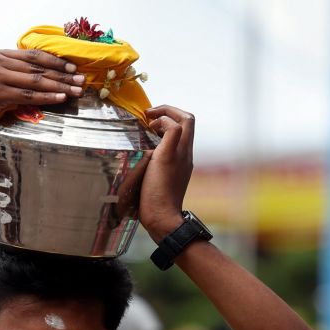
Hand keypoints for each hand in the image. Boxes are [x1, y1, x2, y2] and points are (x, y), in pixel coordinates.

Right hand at [0, 50, 83, 138]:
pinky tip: (61, 98)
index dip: (56, 61)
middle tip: (81, 80)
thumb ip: (11, 75)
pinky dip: (47, 96)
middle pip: (38, 66)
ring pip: (36, 80)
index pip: (33, 55)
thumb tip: (37, 79)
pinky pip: (28, 94)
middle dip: (63, 73)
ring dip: (60, 86)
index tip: (73, 67)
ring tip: (76, 91)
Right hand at [138, 105, 195, 241]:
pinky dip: (158, 143)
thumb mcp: (164, 157)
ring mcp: (179, 165)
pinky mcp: (170, 175)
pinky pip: (169, 151)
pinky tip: (145, 150)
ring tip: (144, 130)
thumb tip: (163, 121)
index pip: (185, 118)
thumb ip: (169, 134)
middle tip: (147, 118)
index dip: (167, 110)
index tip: (147, 115)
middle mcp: (185, 155)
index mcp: (184, 149)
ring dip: (162, 129)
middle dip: (167, 115)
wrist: (161, 218)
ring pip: (176, 138)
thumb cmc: (160, 190)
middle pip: (184, 125)